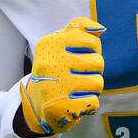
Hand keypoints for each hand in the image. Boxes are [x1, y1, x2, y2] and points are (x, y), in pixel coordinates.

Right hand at [18, 17, 105, 134]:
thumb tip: (100, 28)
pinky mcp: (60, 108)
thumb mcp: (60, 43)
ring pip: (97, 83)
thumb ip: (79, 29)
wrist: (37, 103)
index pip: (93, 42)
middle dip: (93, 71)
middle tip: (77, 76)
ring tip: (76, 89)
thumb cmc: (56, 67)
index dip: (92, 52)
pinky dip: (88, 105)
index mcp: (49, 43)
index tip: (78, 57)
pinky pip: (93, 102)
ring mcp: (53, 87)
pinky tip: (75, 102)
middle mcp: (49, 63)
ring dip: (91, 88)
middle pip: (98, 62)